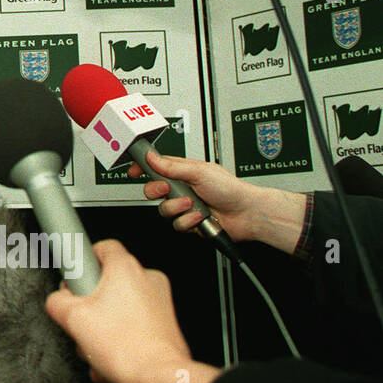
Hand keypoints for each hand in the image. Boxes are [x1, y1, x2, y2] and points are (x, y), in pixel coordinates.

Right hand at [45, 239, 219, 382]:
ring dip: (103, 326)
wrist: (157, 379)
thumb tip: (57, 300)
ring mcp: (159, 302)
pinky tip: (110, 356)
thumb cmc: (126, 348)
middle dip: (90, 304)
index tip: (75, 274)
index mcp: (125, 269)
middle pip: (108, 282)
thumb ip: (57, 301)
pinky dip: (120, 338)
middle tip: (83, 320)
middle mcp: (147, 279)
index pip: (102, 246)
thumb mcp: (72, 318)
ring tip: (97, 345)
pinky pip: (133, 324)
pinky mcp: (164, 324)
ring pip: (119, 306)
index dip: (83, 260)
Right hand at [128, 150, 308, 253]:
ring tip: (194, 205)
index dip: (143, 168)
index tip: (134, 170)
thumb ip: (172, 166)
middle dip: (158, 191)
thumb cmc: (231, 189)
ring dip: (179, 208)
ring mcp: (185, 207)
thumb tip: (152, 157)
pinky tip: (200, 217)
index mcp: (183, 172)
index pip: (156, 167)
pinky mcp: (190, 223)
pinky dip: (189, 221)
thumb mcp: (199, 171)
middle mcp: (182, 189)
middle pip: (154, 190)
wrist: (247, 214)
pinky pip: (177, 225)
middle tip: (169, 190)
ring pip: (164, 210)